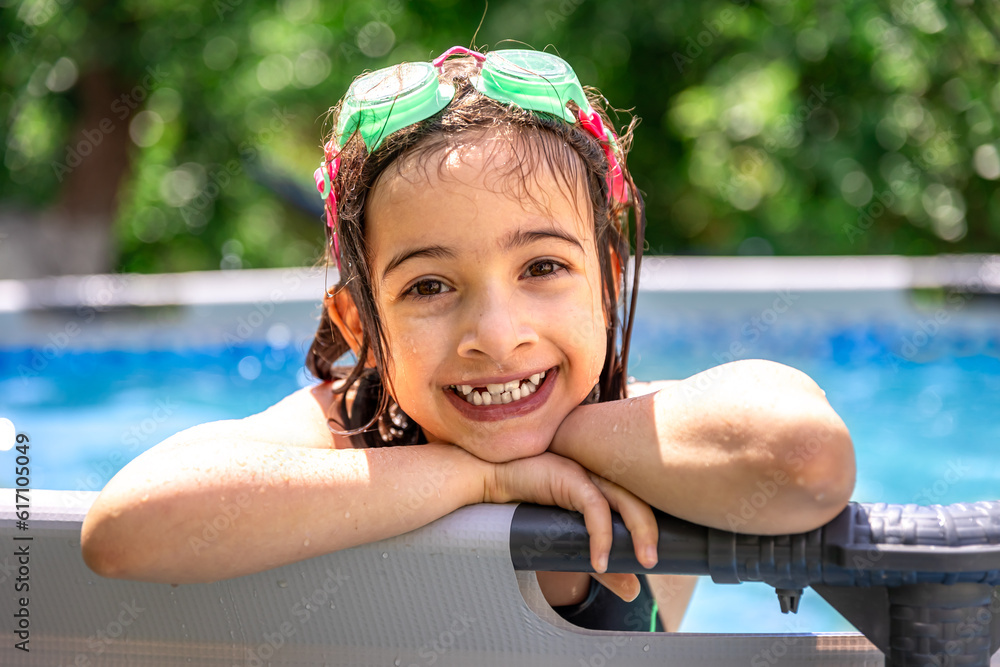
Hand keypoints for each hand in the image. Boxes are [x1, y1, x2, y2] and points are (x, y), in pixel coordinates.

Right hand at [484, 452, 658, 599]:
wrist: (492, 484)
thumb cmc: (529, 506)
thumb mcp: (571, 542)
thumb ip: (600, 563)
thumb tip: (634, 591)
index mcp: (605, 485)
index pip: (640, 502)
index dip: (655, 525)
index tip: (663, 557)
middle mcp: (601, 475)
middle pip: (640, 498)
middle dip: (652, 530)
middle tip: (653, 562)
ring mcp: (586, 473)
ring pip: (625, 499)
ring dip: (639, 531)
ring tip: (643, 562)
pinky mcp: (570, 477)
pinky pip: (595, 506)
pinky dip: (602, 534)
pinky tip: (599, 560)